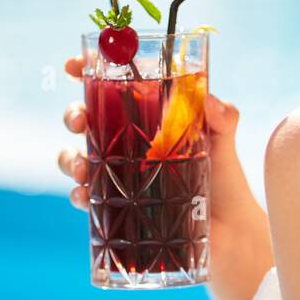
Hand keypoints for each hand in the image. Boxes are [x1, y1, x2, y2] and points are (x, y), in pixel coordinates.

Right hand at [57, 56, 273, 299]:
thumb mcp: (224, 141)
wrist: (230, 234)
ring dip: (69, 158)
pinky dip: (79, 194)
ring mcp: (119, 174)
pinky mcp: (118, 207)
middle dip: (73, 115)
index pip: (113, 87)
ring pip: (77, 156)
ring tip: (81, 168)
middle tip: (79, 121)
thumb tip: (210, 100)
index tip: (74, 65)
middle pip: (86, 119)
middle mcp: (128, 142)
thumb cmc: (225, 179)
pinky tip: (85, 195)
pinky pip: (87, 197)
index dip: (89, 72)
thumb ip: (222, 117)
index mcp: (148, 117)